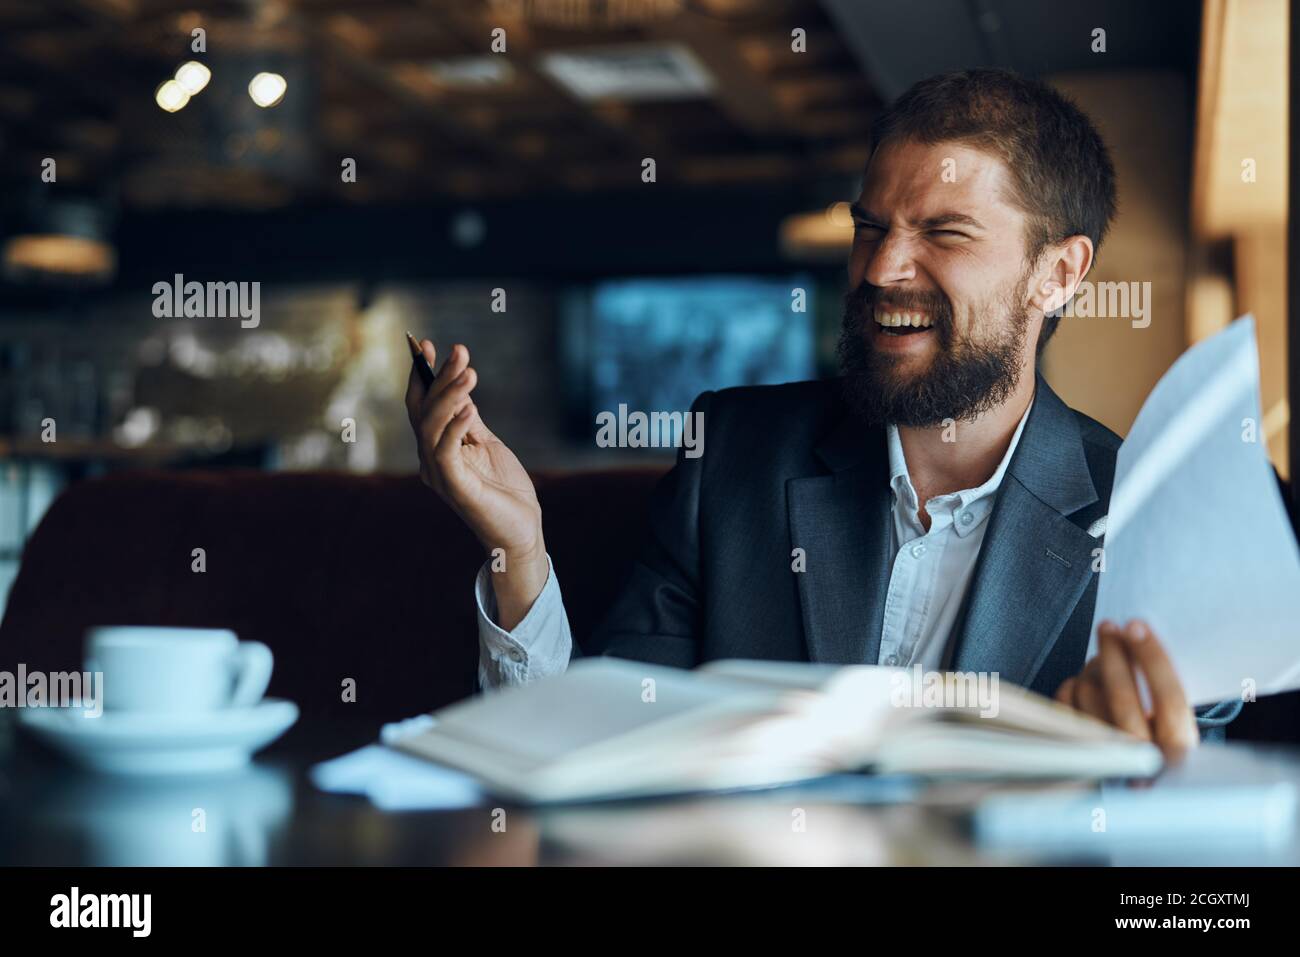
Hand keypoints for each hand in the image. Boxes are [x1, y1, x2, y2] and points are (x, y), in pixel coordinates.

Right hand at [405, 340, 547, 628]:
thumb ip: (469, 421)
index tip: (426, 344)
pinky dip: (453, 426)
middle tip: (460, 352)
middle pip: (423, 410)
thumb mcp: (487, 444)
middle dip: (439, 377)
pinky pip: (445, 451)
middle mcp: (429, 460)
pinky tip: (468, 406)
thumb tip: (459, 390)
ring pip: (430, 427)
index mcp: (436, 448)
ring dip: (449, 396)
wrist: (521, 530)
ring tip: (469, 373)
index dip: (421, 375)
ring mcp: (439, 474)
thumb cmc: (505, 490)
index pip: (421, 405)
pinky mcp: (454, 488)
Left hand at [1055, 619, 1197, 761]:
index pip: (1169, 699)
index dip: (1152, 658)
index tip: (1136, 625)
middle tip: (1108, 627)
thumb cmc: (1156, 736)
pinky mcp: (1071, 752)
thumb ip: (1162, 691)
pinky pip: (1063, 704)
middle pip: (1121, 697)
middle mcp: (1141, 760)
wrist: (1132, 784)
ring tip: (1102, 663)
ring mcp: (1102, 759)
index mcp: (1178, 750)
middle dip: (1113, 654)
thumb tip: (1134, 638)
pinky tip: (1083, 684)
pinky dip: (1071, 686)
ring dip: (1092, 669)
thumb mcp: (1174, 722)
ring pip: (1088, 695)